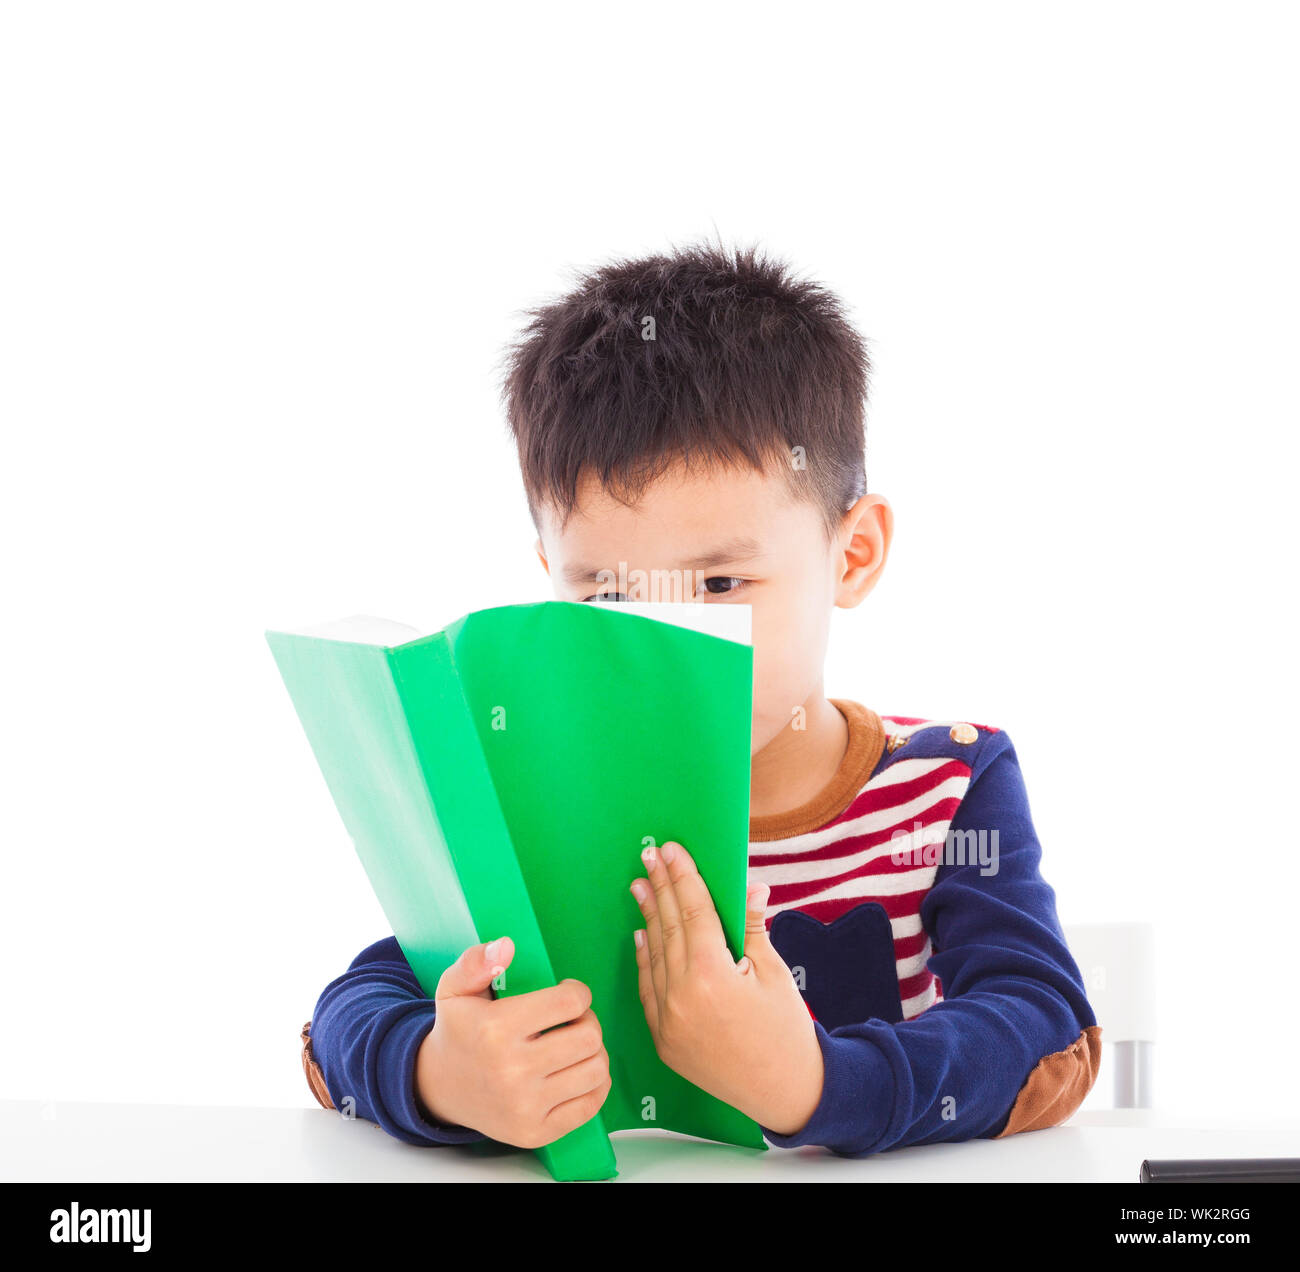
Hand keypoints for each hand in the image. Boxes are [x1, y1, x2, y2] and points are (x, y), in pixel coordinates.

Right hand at [415, 937, 611, 1148]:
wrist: (439, 1088)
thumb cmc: (457, 1031)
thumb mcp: (454, 989)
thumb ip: (476, 961)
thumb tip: (506, 945)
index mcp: (496, 1029)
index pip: (569, 1003)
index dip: (577, 992)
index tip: (567, 993)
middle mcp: (512, 1071)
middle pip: (589, 1037)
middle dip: (588, 1021)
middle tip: (573, 1020)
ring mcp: (525, 1107)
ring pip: (596, 1070)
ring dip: (594, 1052)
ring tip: (575, 1044)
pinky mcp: (535, 1132)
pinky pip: (590, 1105)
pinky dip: (594, 1085)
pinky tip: (577, 1071)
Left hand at [630, 841, 824, 1135]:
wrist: (786, 1092)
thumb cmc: (786, 1030)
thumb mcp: (774, 971)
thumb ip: (751, 927)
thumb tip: (750, 886)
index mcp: (713, 976)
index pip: (693, 912)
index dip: (683, 877)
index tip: (672, 850)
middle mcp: (683, 998)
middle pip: (669, 928)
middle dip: (660, 888)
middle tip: (650, 856)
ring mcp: (669, 1022)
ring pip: (654, 957)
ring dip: (647, 918)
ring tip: (640, 886)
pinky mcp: (664, 1041)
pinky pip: (648, 990)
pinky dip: (645, 960)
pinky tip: (641, 934)